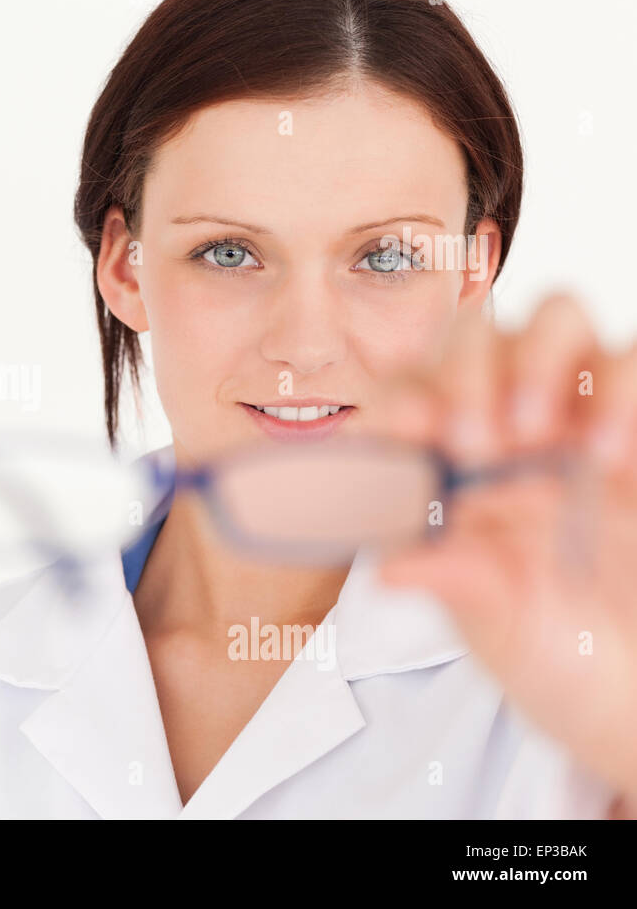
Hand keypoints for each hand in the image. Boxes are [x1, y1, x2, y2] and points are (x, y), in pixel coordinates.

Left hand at [372, 292, 636, 805]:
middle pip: (475, 337)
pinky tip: (605, 455)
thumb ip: (450, 581)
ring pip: (555, 319)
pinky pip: (628, 362)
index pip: (410, 392)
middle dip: (466, 374)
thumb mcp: (492, 623)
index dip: (403, 397)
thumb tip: (389, 569)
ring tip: (535, 436)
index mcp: (445, 462)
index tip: (408, 430)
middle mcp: (505, 424)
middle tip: (474, 442)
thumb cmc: (545, 645)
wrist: (626, 681)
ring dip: (537, 361)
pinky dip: (616, 393)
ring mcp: (578, 415)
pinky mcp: (633, 426)